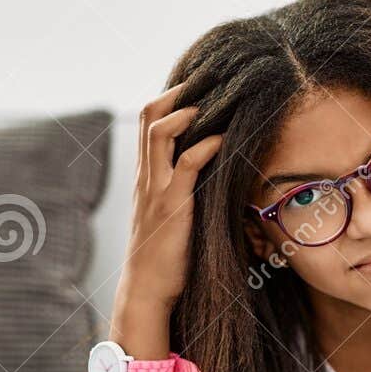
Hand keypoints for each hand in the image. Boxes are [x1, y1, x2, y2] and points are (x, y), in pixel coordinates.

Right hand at [121, 82, 223, 307]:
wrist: (147, 289)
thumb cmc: (165, 256)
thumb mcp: (171, 215)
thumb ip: (181, 192)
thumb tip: (212, 178)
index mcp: (146, 176)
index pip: (148, 123)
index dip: (169, 100)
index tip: (197, 89)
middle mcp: (147, 176)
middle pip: (149, 116)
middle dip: (175, 93)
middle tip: (205, 83)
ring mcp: (156, 189)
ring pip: (159, 133)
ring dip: (186, 112)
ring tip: (211, 103)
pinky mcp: (172, 206)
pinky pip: (186, 165)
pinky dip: (205, 147)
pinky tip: (224, 140)